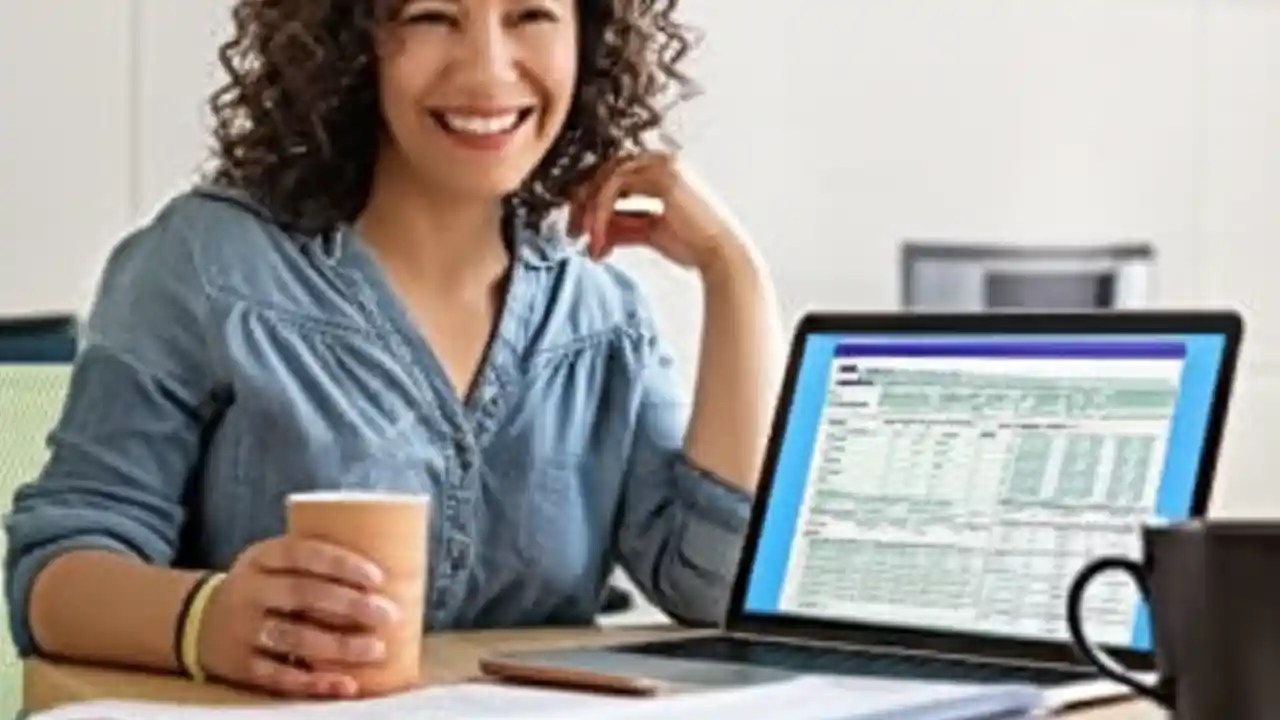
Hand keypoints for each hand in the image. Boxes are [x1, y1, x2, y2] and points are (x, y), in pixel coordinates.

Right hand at [198, 536, 399, 698]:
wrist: (190, 618)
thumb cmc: (257, 586)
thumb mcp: (269, 561)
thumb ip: (310, 561)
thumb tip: (380, 569)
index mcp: (260, 558)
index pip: (303, 553)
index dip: (341, 565)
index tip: (377, 578)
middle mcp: (249, 591)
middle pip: (303, 595)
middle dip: (350, 606)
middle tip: (388, 614)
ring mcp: (243, 630)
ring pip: (296, 638)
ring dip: (339, 646)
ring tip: (376, 649)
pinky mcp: (241, 666)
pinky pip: (282, 676)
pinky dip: (316, 682)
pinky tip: (345, 684)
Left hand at [567, 153, 750, 273]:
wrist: (720, 256)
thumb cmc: (693, 246)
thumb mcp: (649, 232)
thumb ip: (623, 225)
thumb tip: (596, 230)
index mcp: (661, 171)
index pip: (614, 175)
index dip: (591, 199)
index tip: (579, 230)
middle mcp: (661, 161)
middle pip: (606, 171)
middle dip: (584, 202)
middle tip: (572, 232)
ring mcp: (663, 165)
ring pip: (607, 178)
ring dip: (591, 211)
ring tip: (587, 241)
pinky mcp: (663, 176)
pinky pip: (615, 186)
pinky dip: (601, 212)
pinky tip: (599, 237)